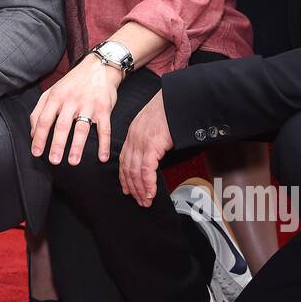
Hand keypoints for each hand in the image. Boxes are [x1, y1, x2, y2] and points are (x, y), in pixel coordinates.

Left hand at [30, 55, 121, 165]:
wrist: (99, 67)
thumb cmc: (72, 83)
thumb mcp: (52, 91)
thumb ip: (39, 111)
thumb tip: (32, 134)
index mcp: (56, 97)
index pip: (45, 119)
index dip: (40, 137)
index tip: (36, 153)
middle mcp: (71, 101)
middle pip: (62, 125)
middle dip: (57, 144)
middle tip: (54, 160)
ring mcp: (89, 105)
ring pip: (82, 128)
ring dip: (78, 146)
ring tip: (73, 161)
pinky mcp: (104, 108)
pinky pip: (104, 128)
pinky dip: (103, 144)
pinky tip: (102, 157)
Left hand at [118, 91, 173, 207]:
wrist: (176, 100)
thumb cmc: (168, 110)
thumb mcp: (153, 124)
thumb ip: (149, 139)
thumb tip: (154, 154)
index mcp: (133, 134)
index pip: (124, 160)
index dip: (124, 177)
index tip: (126, 188)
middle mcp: (134, 139)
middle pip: (127, 168)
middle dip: (132, 187)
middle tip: (137, 200)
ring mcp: (141, 142)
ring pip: (135, 172)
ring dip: (140, 190)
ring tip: (145, 201)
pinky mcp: (151, 146)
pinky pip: (147, 171)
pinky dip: (148, 184)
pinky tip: (150, 193)